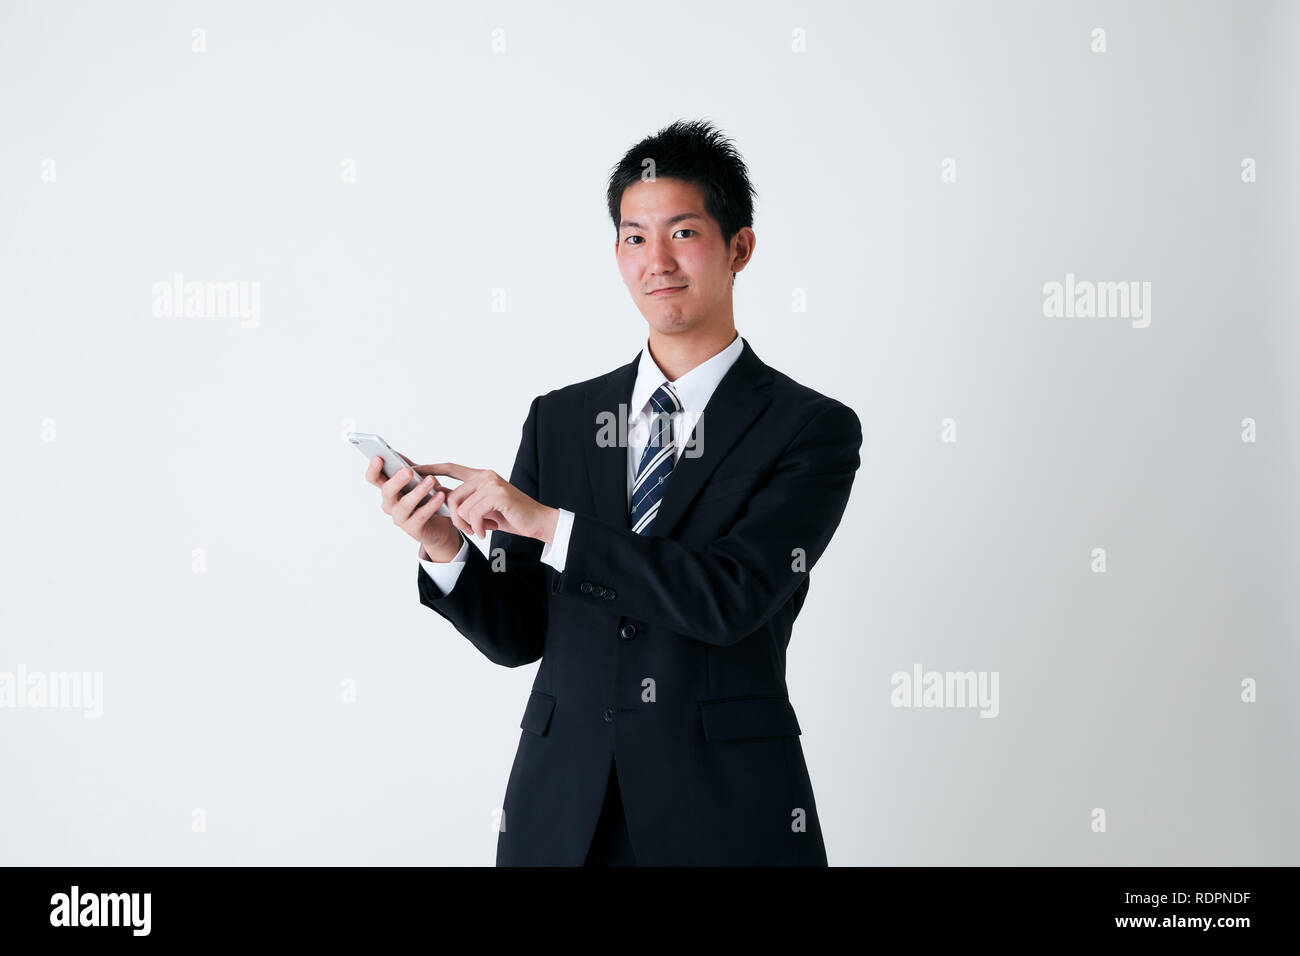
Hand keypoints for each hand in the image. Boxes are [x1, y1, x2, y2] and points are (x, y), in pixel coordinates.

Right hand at [365, 456, 460, 559]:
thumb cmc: (428, 496)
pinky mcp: (413, 529)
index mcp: (388, 489)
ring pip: (405, 504)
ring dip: (418, 491)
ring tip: (431, 481)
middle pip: (387, 491)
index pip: (374, 478)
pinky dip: (431, 505)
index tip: (378, 458)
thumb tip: (393, 452)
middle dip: (397, 480)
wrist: (443, 523)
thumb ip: (406, 466)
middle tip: (408, 471)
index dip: (373, 469)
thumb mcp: (418, 478)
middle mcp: (390, 504)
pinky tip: (440, 496)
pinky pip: (420, 516)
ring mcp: (400, 518)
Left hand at [417, 462, 557, 544]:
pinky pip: (473, 513)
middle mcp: (485, 476)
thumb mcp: (483, 508)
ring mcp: (491, 483)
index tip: (414, 468)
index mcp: (481, 476)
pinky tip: (486, 531)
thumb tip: (440, 498)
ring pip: (461, 507)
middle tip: (470, 530)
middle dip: (456, 518)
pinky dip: (477, 527)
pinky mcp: (498, 494)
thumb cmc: (510, 516)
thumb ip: (465, 501)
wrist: (537, 522)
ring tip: (480, 530)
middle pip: (452, 496)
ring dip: (467, 525)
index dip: (431, 468)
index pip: (450, 468)